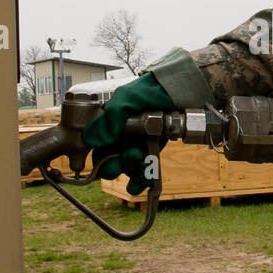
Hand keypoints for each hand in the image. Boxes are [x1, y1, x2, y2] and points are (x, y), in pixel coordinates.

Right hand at [81, 73, 174, 195]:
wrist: (179, 91)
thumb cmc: (151, 90)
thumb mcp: (128, 98)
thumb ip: (111, 116)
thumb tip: (93, 139)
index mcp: (108, 127)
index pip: (95, 149)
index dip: (98, 159)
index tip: (107, 159)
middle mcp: (120, 139)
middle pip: (109, 164)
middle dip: (116, 166)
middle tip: (132, 155)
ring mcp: (135, 147)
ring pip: (127, 170)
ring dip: (133, 173)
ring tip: (144, 162)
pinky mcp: (151, 154)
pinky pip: (143, 173)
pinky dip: (143, 182)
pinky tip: (146, 182)